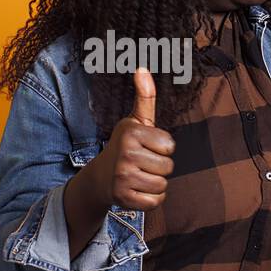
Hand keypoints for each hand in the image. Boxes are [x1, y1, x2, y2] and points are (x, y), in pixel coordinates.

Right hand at [91, 68, 175, 211]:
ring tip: (140, 176)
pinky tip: (137, 189)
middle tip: (142, 163)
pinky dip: (150, 199)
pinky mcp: (124, 198)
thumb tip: (142, 68)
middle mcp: (126, 154)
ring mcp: (123, 177)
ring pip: (162, 185)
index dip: (162, 148)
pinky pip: (155, 202)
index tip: (147, 146)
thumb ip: (145, 96)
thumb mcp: (135, 120)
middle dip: (159, 167)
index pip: (170, 146)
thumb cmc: (126, 145)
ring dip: (155, 183)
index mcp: (132, 132)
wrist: (100, 177)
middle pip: (168, 167)